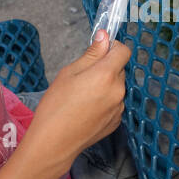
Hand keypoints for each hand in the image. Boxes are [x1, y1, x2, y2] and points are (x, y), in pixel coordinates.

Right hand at [20, 30, 132, 173]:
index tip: (99, 50)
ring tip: (82, 97)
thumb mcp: (69, 73)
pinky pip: (114, 104)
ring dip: (105, 86)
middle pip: (119, 70)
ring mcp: (119, 108)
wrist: (54, 142)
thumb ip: (91, 54)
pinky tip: (86, 110)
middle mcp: (118, 91)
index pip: (123, 51)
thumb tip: (104, 36)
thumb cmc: (56, 105)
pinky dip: (105, 102)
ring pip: (116, 87)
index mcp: (106, 75)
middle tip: (83, 78)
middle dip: (106, 68)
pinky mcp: (116, 122)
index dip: (112, 47)